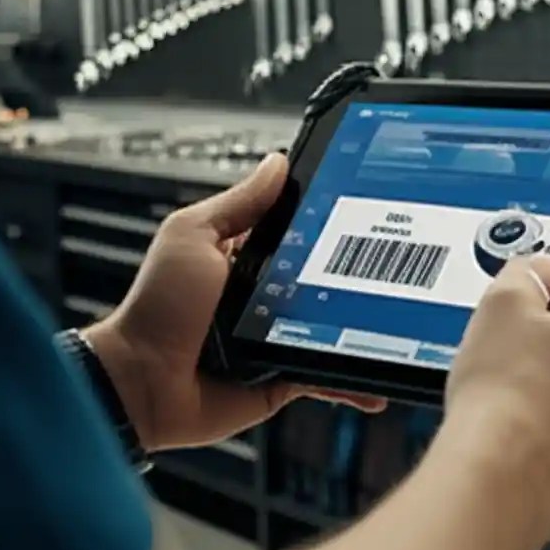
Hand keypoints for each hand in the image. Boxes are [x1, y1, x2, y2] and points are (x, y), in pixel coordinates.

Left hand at [84, 153, 384, 450]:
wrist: (143, 382)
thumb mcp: (194, 237)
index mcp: (248, 258)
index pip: (302, 233)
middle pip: (328, 280)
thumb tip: (278, 164)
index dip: (334, 222)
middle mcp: (269, 297)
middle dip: (365, 275)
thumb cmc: (158, 306)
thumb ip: (238, 205)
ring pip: (337, 330)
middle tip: (406, 265)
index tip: (372, 209)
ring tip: (406, 322)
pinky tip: (379, 385)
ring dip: (368, 330)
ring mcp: (280, 339)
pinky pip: (327, 377)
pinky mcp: (284, 378)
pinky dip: (353, 383)